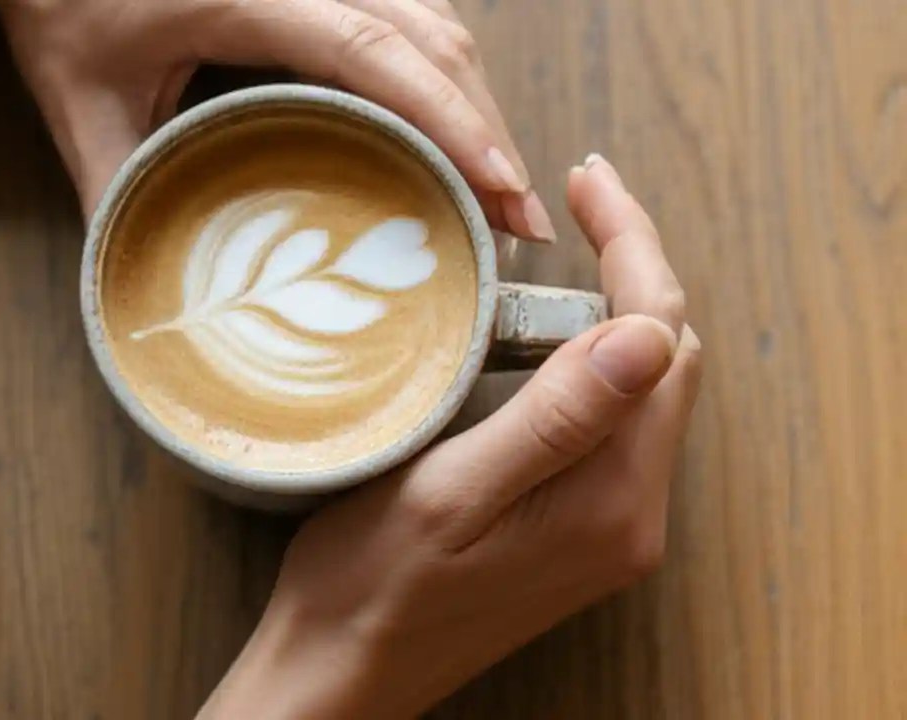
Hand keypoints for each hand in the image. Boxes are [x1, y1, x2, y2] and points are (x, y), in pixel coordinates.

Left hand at [0, 0, 555, 240]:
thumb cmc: (58, 6)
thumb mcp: (77, 109)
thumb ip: (118, 196)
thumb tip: (149, 295)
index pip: (374, 52)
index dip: (449, 119)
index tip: (502, 186)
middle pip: (432, 39)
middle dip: (488, 127)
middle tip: (520, 220)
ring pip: (436, 21)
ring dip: (477, 101)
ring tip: (502, 185)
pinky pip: (414, 12)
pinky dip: (449, 75)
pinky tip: (460, 126)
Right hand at [200, 155, 700, 718]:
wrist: (343, 673)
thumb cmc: (370, 589)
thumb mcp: (448, 493)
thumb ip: (555, 419)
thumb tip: (648, 333)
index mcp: (609, 500)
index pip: (661, 340)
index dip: (634, 246)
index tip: (587, 182)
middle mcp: (633, 516)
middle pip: (670, 359)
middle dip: (635, 264)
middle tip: (579, 199)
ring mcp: (611, 527)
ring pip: (646, 388)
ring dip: (620, 309)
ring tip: (567, 248)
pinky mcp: (582, 530)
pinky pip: (616, 423)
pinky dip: (596, 360)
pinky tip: (550, 333)